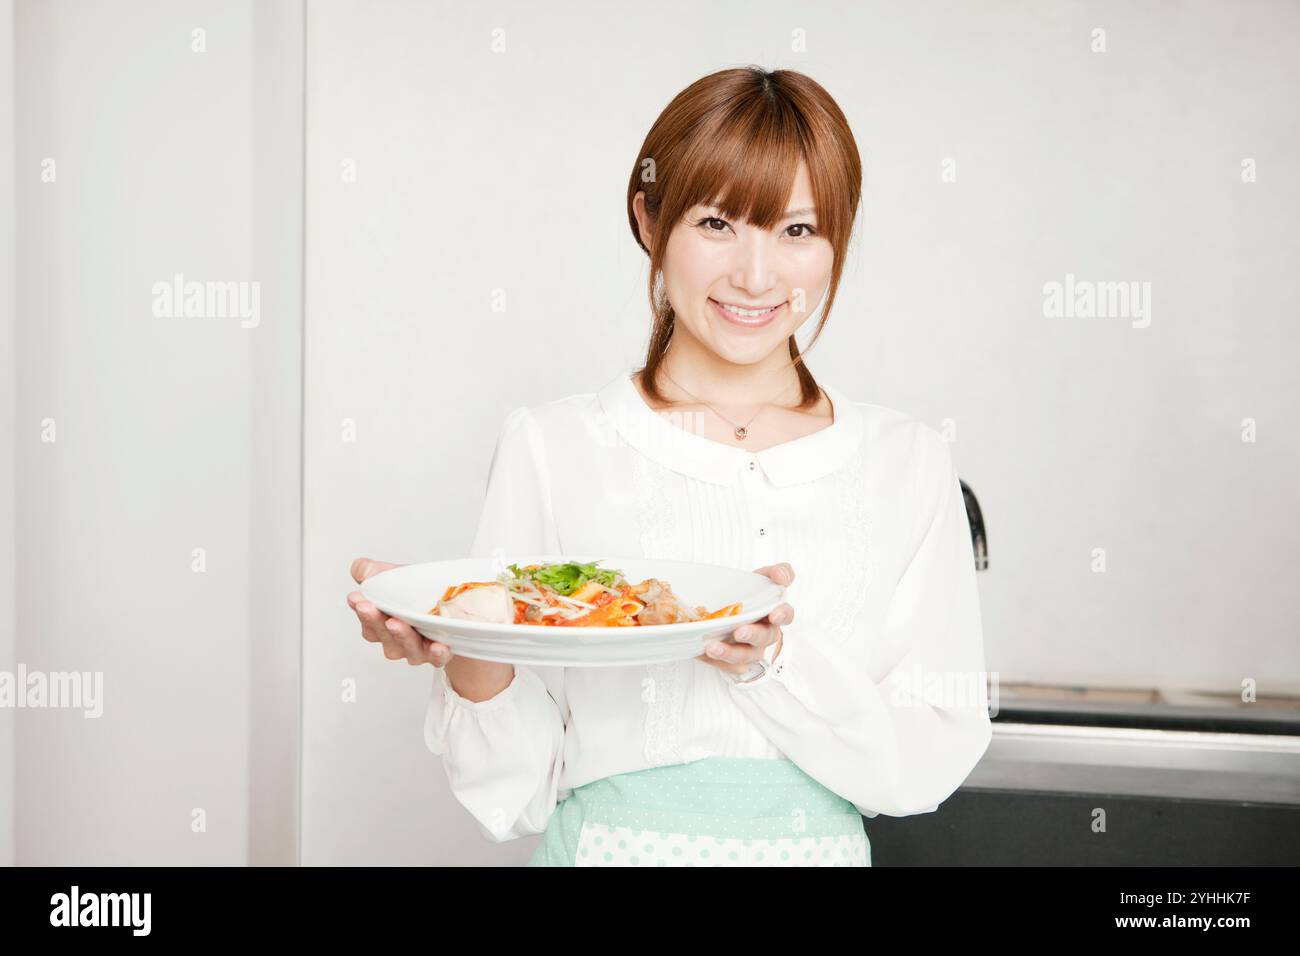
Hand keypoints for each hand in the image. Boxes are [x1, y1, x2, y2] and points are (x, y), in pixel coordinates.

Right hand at [347, 556, 452, 666]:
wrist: (453, 607)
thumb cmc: (418, 594)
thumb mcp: (394, 576)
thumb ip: (373, 572)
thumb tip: (360, 568)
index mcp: (383, 625)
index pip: (369, 623)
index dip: (362, 611)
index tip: (356, 598)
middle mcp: (398, 641)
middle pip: (384, 636)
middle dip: (375, 621)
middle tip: (369, 607)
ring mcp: (418, 649)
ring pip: (408, 648)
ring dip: (402, 636)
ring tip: (396, 623)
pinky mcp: (441, 654)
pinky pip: (437, 658)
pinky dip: (436, 653)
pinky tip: (436, 645)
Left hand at [695, 563, 794, 677]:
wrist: (723, 609)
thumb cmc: (746, 595)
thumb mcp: (760, 578)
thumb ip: (775, 573)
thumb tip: (783, 577)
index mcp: (774, 613)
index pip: (786, 614)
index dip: (782, 614)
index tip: (774, 613)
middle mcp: (766, 634)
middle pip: (766, 638)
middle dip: (753, 634)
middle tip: (739, 631)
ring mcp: (752, 650)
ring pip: (747, 656)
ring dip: (730, 652)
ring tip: (712, 646)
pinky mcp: (738, 662)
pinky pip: (732, 667)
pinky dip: (719, 661)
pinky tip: (705, 653)